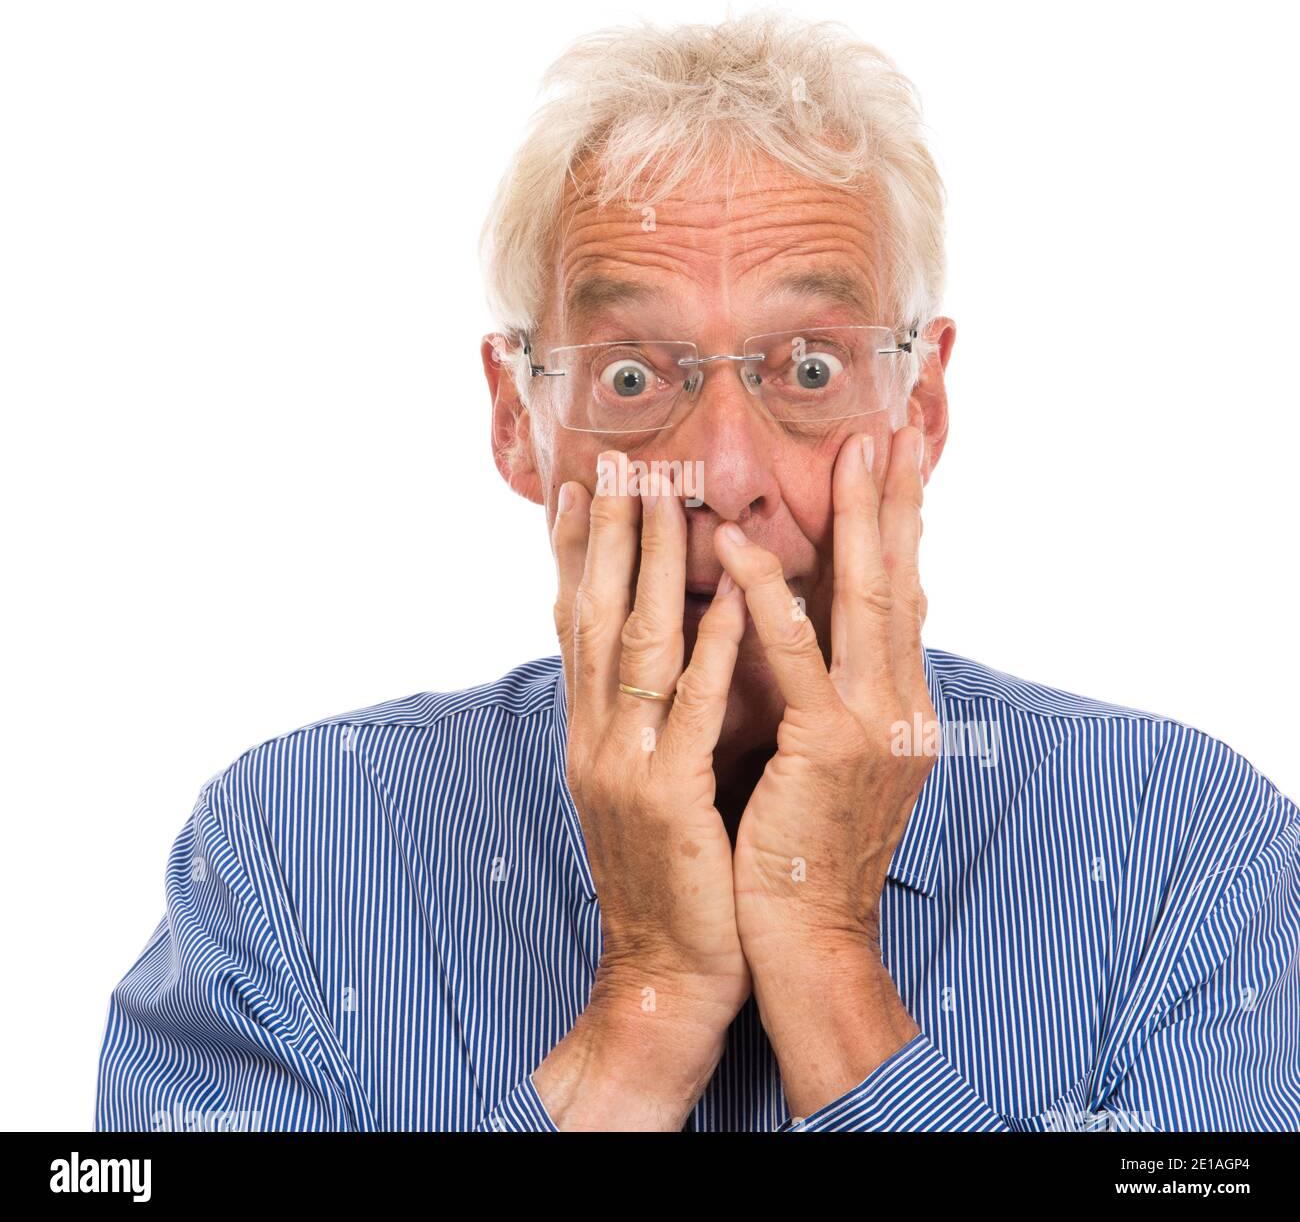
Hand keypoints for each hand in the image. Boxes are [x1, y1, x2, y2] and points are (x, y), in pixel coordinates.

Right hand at [534, 451, 749, 1128]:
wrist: (662, 978)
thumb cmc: (669, 879)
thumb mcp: (642, 787)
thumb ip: (646, 719)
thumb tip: (659, 656)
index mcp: (592, 734)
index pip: (578, 624)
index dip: (576, 553)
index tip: (582, 488)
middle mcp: (596, 738)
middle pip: (596, 616)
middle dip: (609, 536)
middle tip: (619, 463)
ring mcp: (626, 765)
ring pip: (638, 644)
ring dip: (653, 566)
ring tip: (670, 498)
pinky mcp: (668, 797)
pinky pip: (695, 707)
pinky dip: (715, 645)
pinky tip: (735, 592)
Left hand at [715, 424, 937, 1112]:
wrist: (809, 947)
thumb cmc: (799, 853)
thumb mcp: (829, 762)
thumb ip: (831, 689)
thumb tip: (823, 630)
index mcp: (899, 707)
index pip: (900, 598)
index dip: (898, 526)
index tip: (891, 462)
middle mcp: (903, 706)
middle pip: (902, 581)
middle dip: (896, 502)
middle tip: (886, 429)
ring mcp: (878, 726)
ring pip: (868, 602)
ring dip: (855, 520)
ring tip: (843, 452)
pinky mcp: (834, 750)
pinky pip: (796, 657)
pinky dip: (767, 596)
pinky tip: (735, 546)